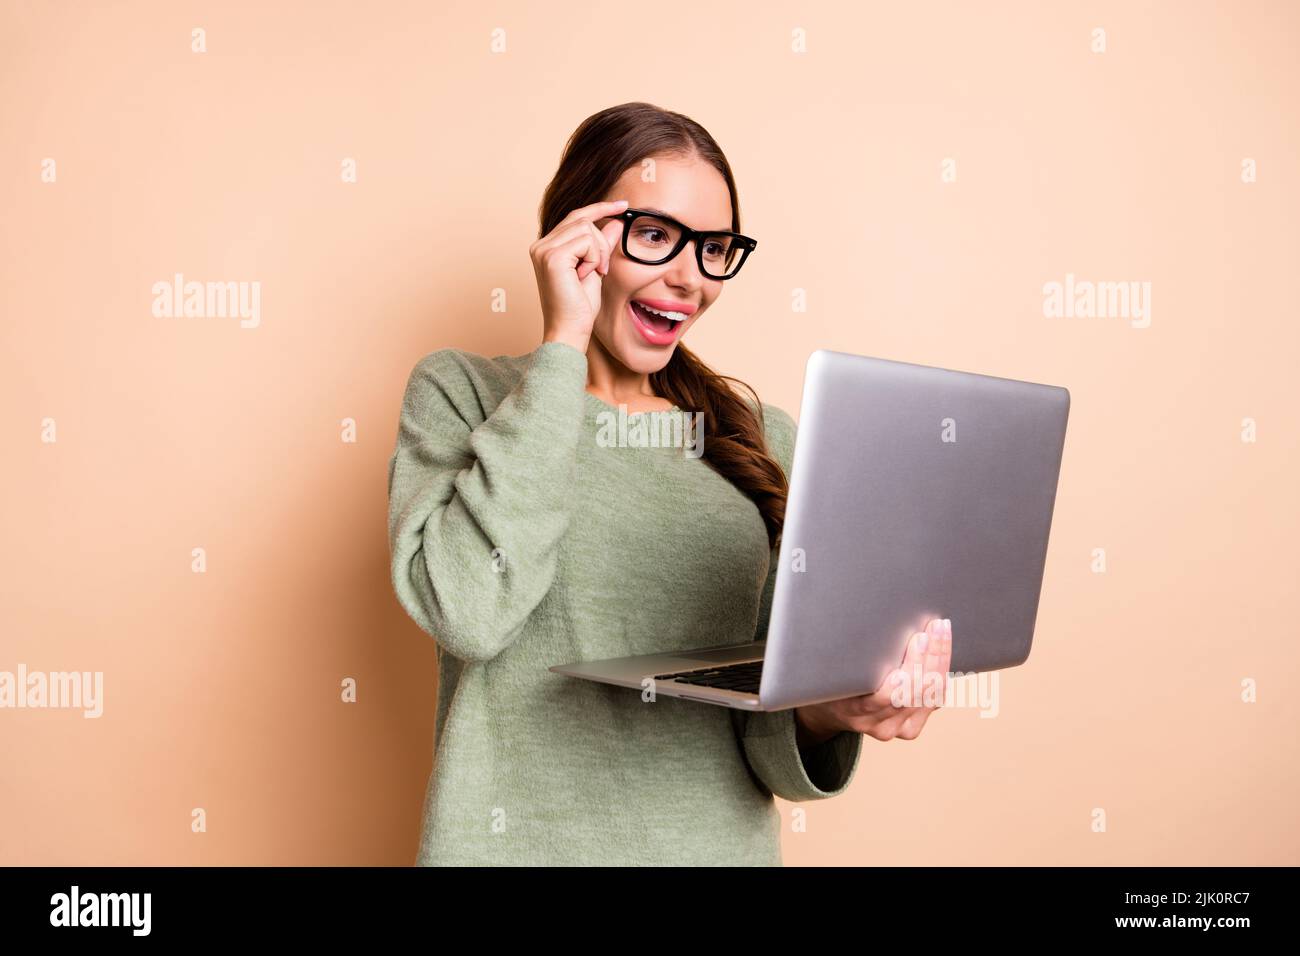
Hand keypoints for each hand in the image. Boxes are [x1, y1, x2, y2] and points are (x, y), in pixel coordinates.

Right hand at [530, 198, 627, 352]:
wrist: (570, 330)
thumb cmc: (579, 308)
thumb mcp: (595, 269)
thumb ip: (601, 245)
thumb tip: (615, 223)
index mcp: (546, 247)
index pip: (575, 217)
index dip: (600, 208)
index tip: (623, 205)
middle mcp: (540, 245)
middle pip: (582, 220)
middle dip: (601, 243)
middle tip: (601, 269)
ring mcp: (543, 250)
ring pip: (586, 228)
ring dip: (598, 252)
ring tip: (593, 274)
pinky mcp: (552, 256)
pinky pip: (586, 241)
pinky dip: (594, 258)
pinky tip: (586, 275)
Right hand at [794, 617, 952, 746]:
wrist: (831, 713)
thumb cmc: (829, 682)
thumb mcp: (827, 670)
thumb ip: (843, 653)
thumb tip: (863, 616)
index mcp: (852, 711)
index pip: (883, 697)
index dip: (905, 670)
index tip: (917, 641)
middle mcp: (877, 725)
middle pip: (912, 694)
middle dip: (928, 656)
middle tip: (934, 627)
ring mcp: (897, 729)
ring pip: (928, 696)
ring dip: (939, 660)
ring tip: (941, 631)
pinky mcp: (912, 727)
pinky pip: (934, 700)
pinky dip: (942, 673)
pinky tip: (943, 650)